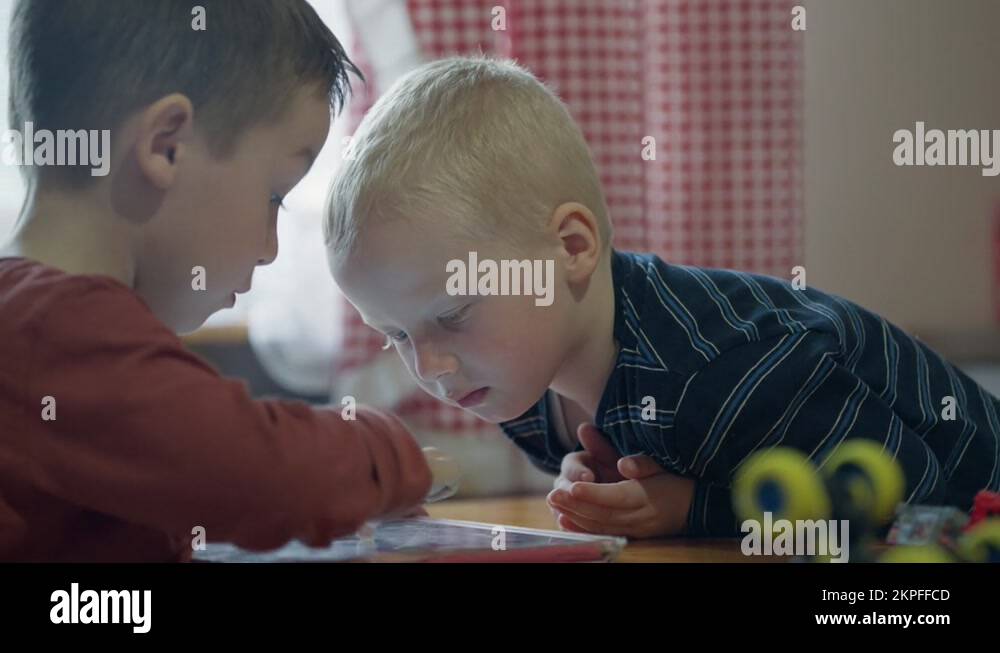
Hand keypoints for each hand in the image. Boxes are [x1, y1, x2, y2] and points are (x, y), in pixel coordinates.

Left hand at [547, 424, 694, 537]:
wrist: (697, 507)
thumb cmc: (676, 480)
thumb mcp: (662, 465)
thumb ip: (642, 463)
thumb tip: (623, 464)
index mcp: (647, 496)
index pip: (617, 496)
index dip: (594, 493)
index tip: (573, 486)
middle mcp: (640, 516)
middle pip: (604, 513)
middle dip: (576, 505)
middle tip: (552, 495)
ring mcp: (636, 529)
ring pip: (601, 525)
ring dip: (576, 517)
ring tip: (555, 505)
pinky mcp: (632, 535)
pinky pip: (604, 533)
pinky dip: (584, 528)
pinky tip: (566, 521)